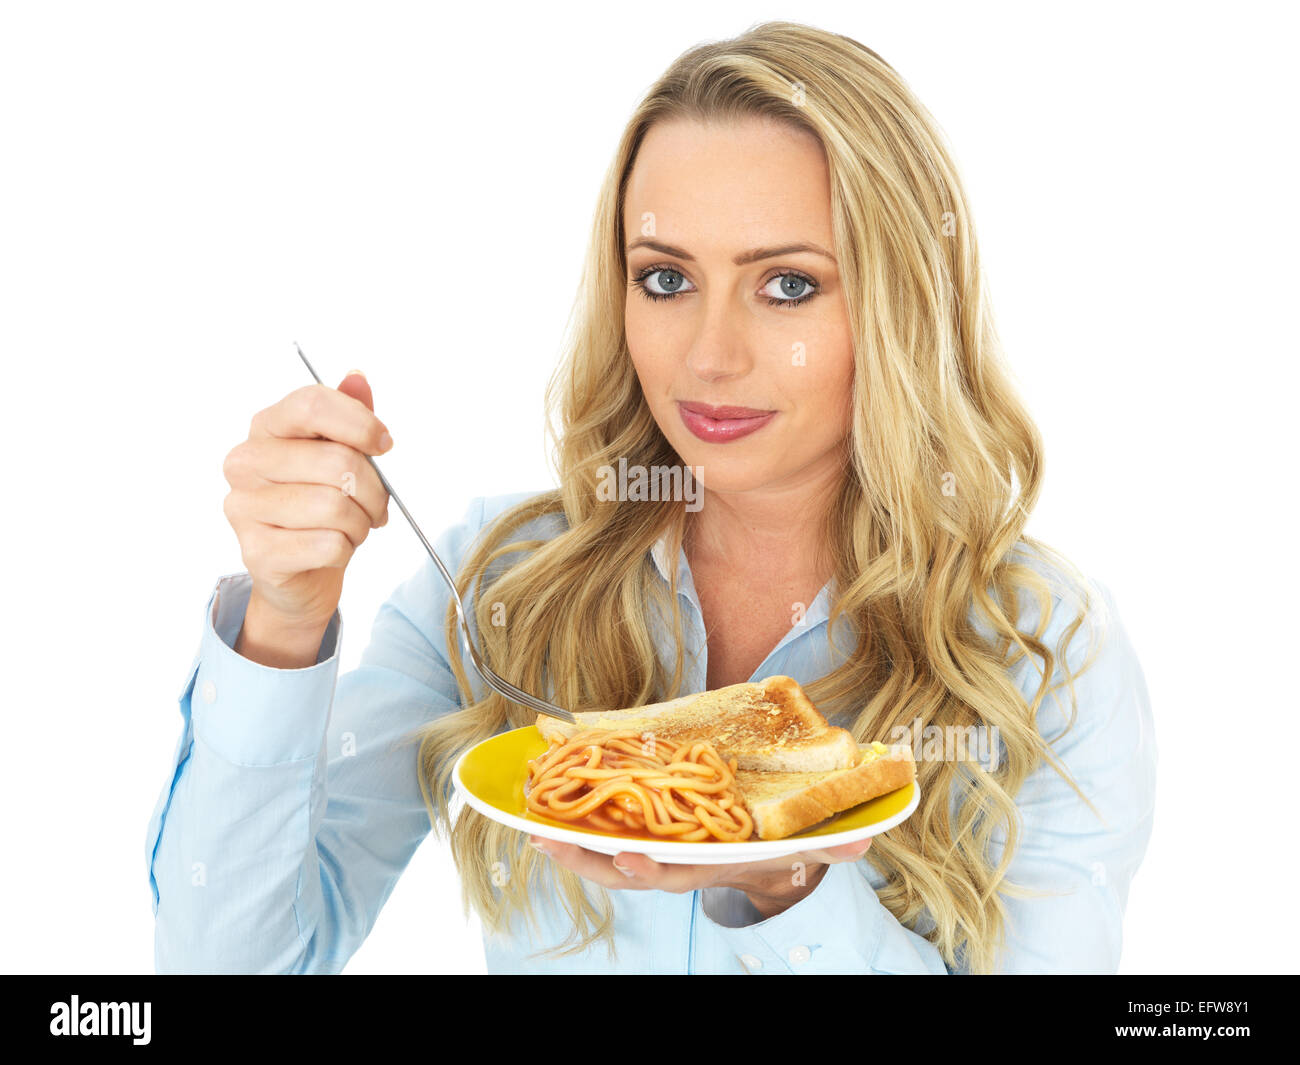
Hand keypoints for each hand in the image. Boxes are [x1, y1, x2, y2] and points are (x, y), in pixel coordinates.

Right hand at [222, 373, 392, 632]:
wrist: (302, 572)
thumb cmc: (323, 506)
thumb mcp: (340, 455)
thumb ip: (349, 416)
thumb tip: (357, 377)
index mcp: (266, 427)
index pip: (313, 404)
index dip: (360, 424)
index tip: (384, 445)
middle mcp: (245, 462)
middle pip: (335, 461)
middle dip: (373, 489)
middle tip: (377, 505)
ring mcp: (244, 507)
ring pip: (334, 506)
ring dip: (360, 522)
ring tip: (354, 527)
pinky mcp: (256, 552)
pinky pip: (328, 544)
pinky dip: (346, 549)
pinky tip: (335, 549)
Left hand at [527, 835, 872, 919]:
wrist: (759, 853)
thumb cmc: (778, 842)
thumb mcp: (806, 843)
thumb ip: (832, 843)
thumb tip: (863, 841)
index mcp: (709, 863)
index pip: (677, 871)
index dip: (651, 866)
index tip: (629, 855)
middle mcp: (676, 861)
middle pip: (626, 869)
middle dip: (590, 860)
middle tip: (555, 842)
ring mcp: (657, 849)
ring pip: (605, 855)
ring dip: (570, 844)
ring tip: (534, 828)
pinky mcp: (644, 830)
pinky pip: (605, 832)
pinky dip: (578, 823)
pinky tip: (546, 809)